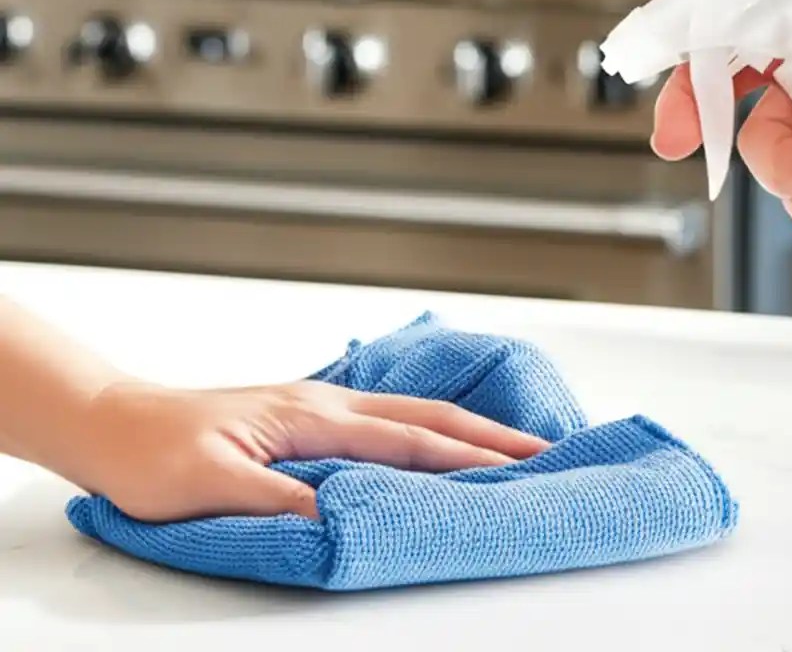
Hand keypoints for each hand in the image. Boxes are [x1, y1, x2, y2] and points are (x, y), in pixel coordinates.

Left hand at [62, 380, 550, 522]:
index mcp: (314, 418)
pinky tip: (439, 438)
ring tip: (511, 446)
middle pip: (428, 417)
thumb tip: (348, 519)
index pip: (411, 440)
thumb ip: (283, 501)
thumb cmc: (152, 454)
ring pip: (412, 413)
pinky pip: (388, 419)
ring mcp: (319, 406)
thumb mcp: (212, 487)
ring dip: (467, 429)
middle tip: (546, 451)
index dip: (471, 457)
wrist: (112, 421)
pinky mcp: (307, 416)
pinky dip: (430, 429)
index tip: (523, 467)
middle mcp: (327, 404)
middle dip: (492, 436)